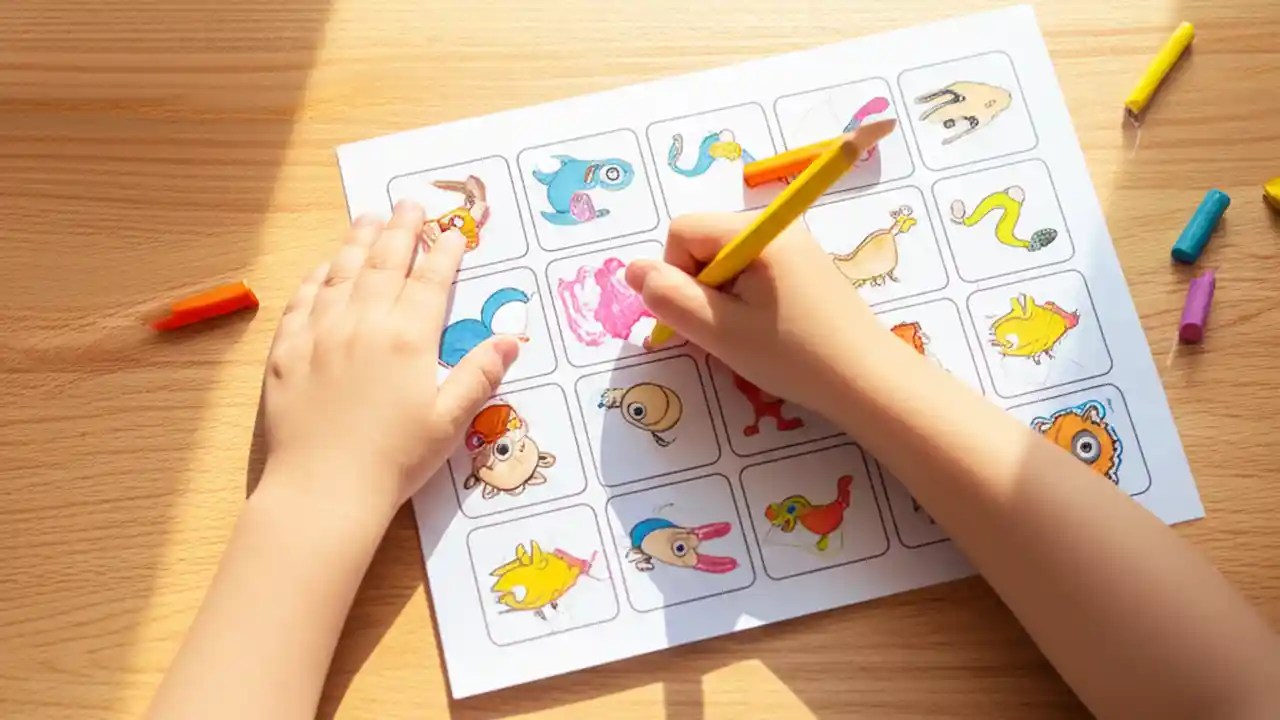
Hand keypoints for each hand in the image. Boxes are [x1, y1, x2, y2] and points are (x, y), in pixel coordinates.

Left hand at [261, 200, 518, 519]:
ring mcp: (321, 332)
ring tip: (369, 217)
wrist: (323, 489)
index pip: (431, 281)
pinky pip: (303, 299)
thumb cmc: (394, 460)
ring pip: (342, 272)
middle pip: (386, 263)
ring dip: (359, 240)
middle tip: (409, 203)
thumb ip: (478, 375)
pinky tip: (325, 267)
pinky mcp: (287, 350)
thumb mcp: (449, 421)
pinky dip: (317, 276)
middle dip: (402, 229)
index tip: (455, 232)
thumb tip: (509, 340)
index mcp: (408, 339)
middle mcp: (364, 323)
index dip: (446, 252)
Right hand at [625, 213, 892, 418]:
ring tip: (748, 335)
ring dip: (721, 298)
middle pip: (704, 242)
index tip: (697, 316)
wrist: (867, 381)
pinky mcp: (803, 269)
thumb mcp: (720, 331)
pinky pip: (752, 272)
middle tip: (723, 331)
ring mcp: (793, 247)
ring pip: (726, 262)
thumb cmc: (794, 355)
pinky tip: (766, 332)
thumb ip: (670, 298)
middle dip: (698, 286)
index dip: (675, 274)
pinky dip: (744, 301)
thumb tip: (634, 270)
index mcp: (757, 232)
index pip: (683, 230)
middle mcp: (776, 227)